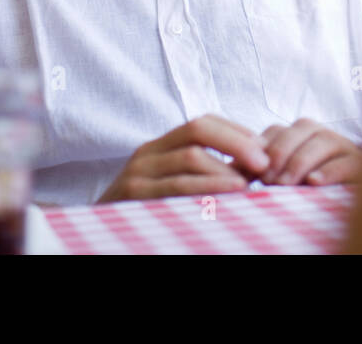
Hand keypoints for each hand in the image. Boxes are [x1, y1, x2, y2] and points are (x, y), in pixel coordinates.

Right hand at [96, 114, 271, 201]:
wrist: (98, 241)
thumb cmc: (148, 214)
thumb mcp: (172, 184)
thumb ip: (205, 171)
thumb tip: (257, 165)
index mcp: (159, 146)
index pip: (203, 121)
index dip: (236, 130)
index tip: (263, 148)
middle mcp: (147, 153)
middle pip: (198, 130)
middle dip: (236, 143)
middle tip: (263, 164)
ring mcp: (138, 174)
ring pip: (191, 157)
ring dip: (226, 170)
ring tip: (249, 184)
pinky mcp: (134, 197)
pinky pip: (177, 187)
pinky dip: (208, 190)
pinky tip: (228, 196)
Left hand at [260, 119, 361, 185]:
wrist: (353, 195)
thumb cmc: (311, 188)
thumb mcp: (284, 178)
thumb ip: (261, 171)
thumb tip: (232, 171)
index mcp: (301, 134)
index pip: (278, 129)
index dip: (262, 147)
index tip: (250, 170)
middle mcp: (323, 134)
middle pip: (301, 129)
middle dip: (280, 152)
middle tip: (267, 179)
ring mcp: (345, 147)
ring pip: (323, 142)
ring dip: (300, 161)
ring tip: (285, 184)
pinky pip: (347, 162)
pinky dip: (329, 171)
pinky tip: (314, 182)